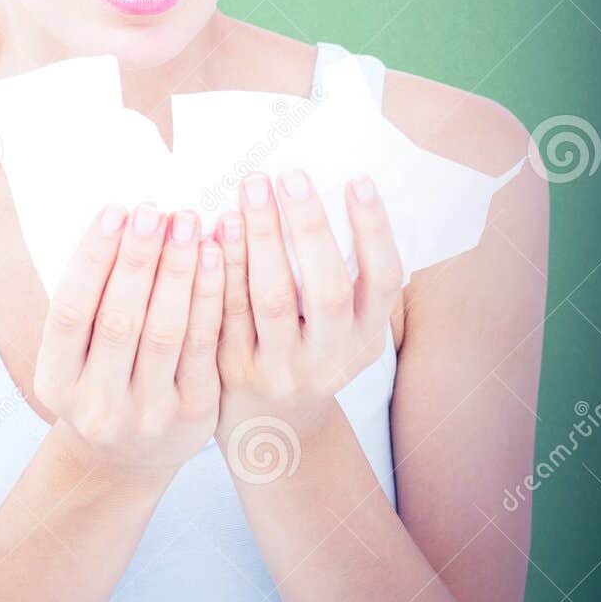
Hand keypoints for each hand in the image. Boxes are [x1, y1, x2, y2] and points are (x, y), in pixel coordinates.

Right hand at [33, 200, 225, 477]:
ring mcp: (147, 415)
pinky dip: (208, 296)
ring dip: (177, 270)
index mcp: (55, 383)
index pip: (69, 312)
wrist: (128, 457)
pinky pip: (202, 346)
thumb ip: (89, 300)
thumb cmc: (100, 380)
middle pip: (118, 320)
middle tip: (154, 209)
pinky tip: (214, 256)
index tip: (114, 210)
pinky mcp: (193, 415)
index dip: (92, 259)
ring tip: (187, 222)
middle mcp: (97, 406)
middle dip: (138, 258)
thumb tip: (123, 220)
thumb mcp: (74, 355)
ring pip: (164, 331)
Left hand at [214, 169, 401, 458]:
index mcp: (366, 337)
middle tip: (292, 175)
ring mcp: (282, 369)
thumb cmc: (311, 350)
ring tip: (253, 188)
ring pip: (272, 299)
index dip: (374, 232)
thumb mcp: (346, 327)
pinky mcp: (235, 371)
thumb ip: (347, 276)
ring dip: (262, 238)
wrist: (272, 426)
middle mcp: (331, 359)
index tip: (358, 180)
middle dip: (310, 228)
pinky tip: (218, 226)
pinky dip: (224, 266)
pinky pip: (228, 311)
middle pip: (326, 290)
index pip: (382, 281)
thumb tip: (336, 190)